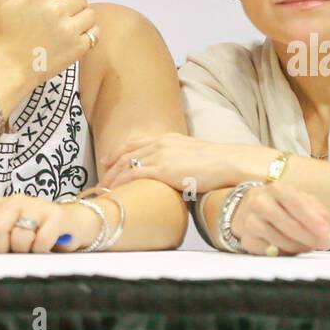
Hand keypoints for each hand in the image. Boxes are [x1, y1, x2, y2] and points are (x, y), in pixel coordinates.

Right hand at [0, 0, 96, 84]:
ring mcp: (69, 30)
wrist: (10, 68)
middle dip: (74, 1)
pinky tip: (76, 35)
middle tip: (65, 11)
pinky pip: (95, 32)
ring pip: (90, 13)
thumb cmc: (6, 35)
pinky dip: (89, 32)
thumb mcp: (4, 1)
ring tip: (70, 23)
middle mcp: (57, 11)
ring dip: (82, 16)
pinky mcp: (78, 47)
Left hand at [0, 194, 99, 253]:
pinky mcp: (56, 216)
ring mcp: (37, 206)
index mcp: (1, 204)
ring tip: (31, 247)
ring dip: (23, 250)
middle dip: (1, 246)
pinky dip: (40, 250)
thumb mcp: (11, 230)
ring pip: (19, 238)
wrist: (74, 222)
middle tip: (10, 251)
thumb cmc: (38, 229)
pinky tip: (45, 246)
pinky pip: (40, 241)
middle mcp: (17, 201)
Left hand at [101, 133, 264, 194]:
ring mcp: (160, 155)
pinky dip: (121, 182)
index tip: (109, 159)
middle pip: (127, 153)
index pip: (137, 143)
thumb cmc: (219, 163)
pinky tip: (114, 191)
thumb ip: (181, 160)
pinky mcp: (162, 169)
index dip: (119, 151)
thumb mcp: (195, 155)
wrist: (228, 162)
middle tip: (101, 178)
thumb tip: (178, 173)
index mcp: (169, 138)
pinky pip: (133, 175)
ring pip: (126, 164)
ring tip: (104, 189)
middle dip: (111, 166)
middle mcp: (160, 143)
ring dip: (112, 177)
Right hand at [227, 181, 329, 255]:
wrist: (248, 208)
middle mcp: (260, 202)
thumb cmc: (280, 204)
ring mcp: (250, 221)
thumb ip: (315, 209)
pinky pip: (269, 251)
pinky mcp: (246, 240)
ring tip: (309, 246)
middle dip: (309, 236)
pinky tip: (291, 248)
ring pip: (279, 239)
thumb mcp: (299, 199)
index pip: (296, 204)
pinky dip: (284, 252)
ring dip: (298, 246)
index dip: (313, 219)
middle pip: (287, 223)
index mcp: (276, 188)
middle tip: (323, 244)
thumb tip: (325, 223)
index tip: (325, 232)